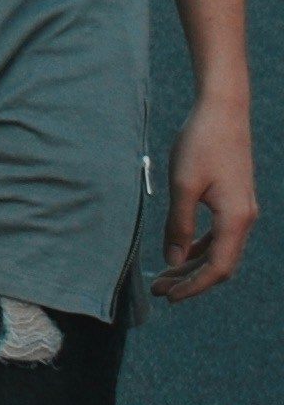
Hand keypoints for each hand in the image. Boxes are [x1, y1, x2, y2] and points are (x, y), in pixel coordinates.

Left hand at [153, 89, 255, 300]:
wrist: (222, 108)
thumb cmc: (200, 143)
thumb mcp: (183, 185)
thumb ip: (179, 225)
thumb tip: (173, 261)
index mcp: (236, 219)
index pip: (217, 268)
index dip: (193, 286)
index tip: (168, 296)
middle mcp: (244, 218)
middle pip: (219, 264)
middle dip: (190, 279)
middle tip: (159, 289)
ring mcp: (241, 209)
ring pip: (219, 250)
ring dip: (193, 264)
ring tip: (165, 275)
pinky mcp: (234, 198)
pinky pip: (219, 234)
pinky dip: (200, 246)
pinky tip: (180, 248)